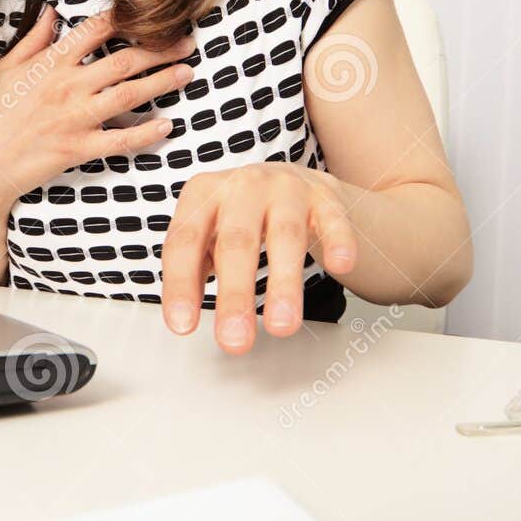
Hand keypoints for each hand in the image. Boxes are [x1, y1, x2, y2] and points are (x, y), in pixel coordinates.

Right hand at [0, 4, 195, 214]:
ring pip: (128, 95)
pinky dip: (146, 133)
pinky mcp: (79, 148)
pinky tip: (167, 125)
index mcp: (51, 63)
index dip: (126, 18)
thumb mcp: (6, 69)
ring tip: (187, 73)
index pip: (95, 30)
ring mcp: (75, 118)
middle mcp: (68, 86)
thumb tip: (53, 12)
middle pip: (124, 60)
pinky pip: (121, 139)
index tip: (150, 13)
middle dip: (160, 49)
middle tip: (186, 42)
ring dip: (162, 82)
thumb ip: (34, 40)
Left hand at [160, 164, 358, 352]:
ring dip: (284, 284)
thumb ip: (192, 270)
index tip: (182, 325)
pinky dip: (338, 242)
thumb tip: (182, 317)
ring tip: (282, 326)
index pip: (185, 242)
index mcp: (204, 193)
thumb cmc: (242, 216)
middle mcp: (244, 186)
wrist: (292, 181)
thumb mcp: (208, 235)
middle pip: (237, 242)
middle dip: (236, 295)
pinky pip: (333, 220)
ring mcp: (287, 188)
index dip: (181, 284)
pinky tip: (339, 266)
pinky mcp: (325, 196)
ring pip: (286, 236)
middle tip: (235, 339)